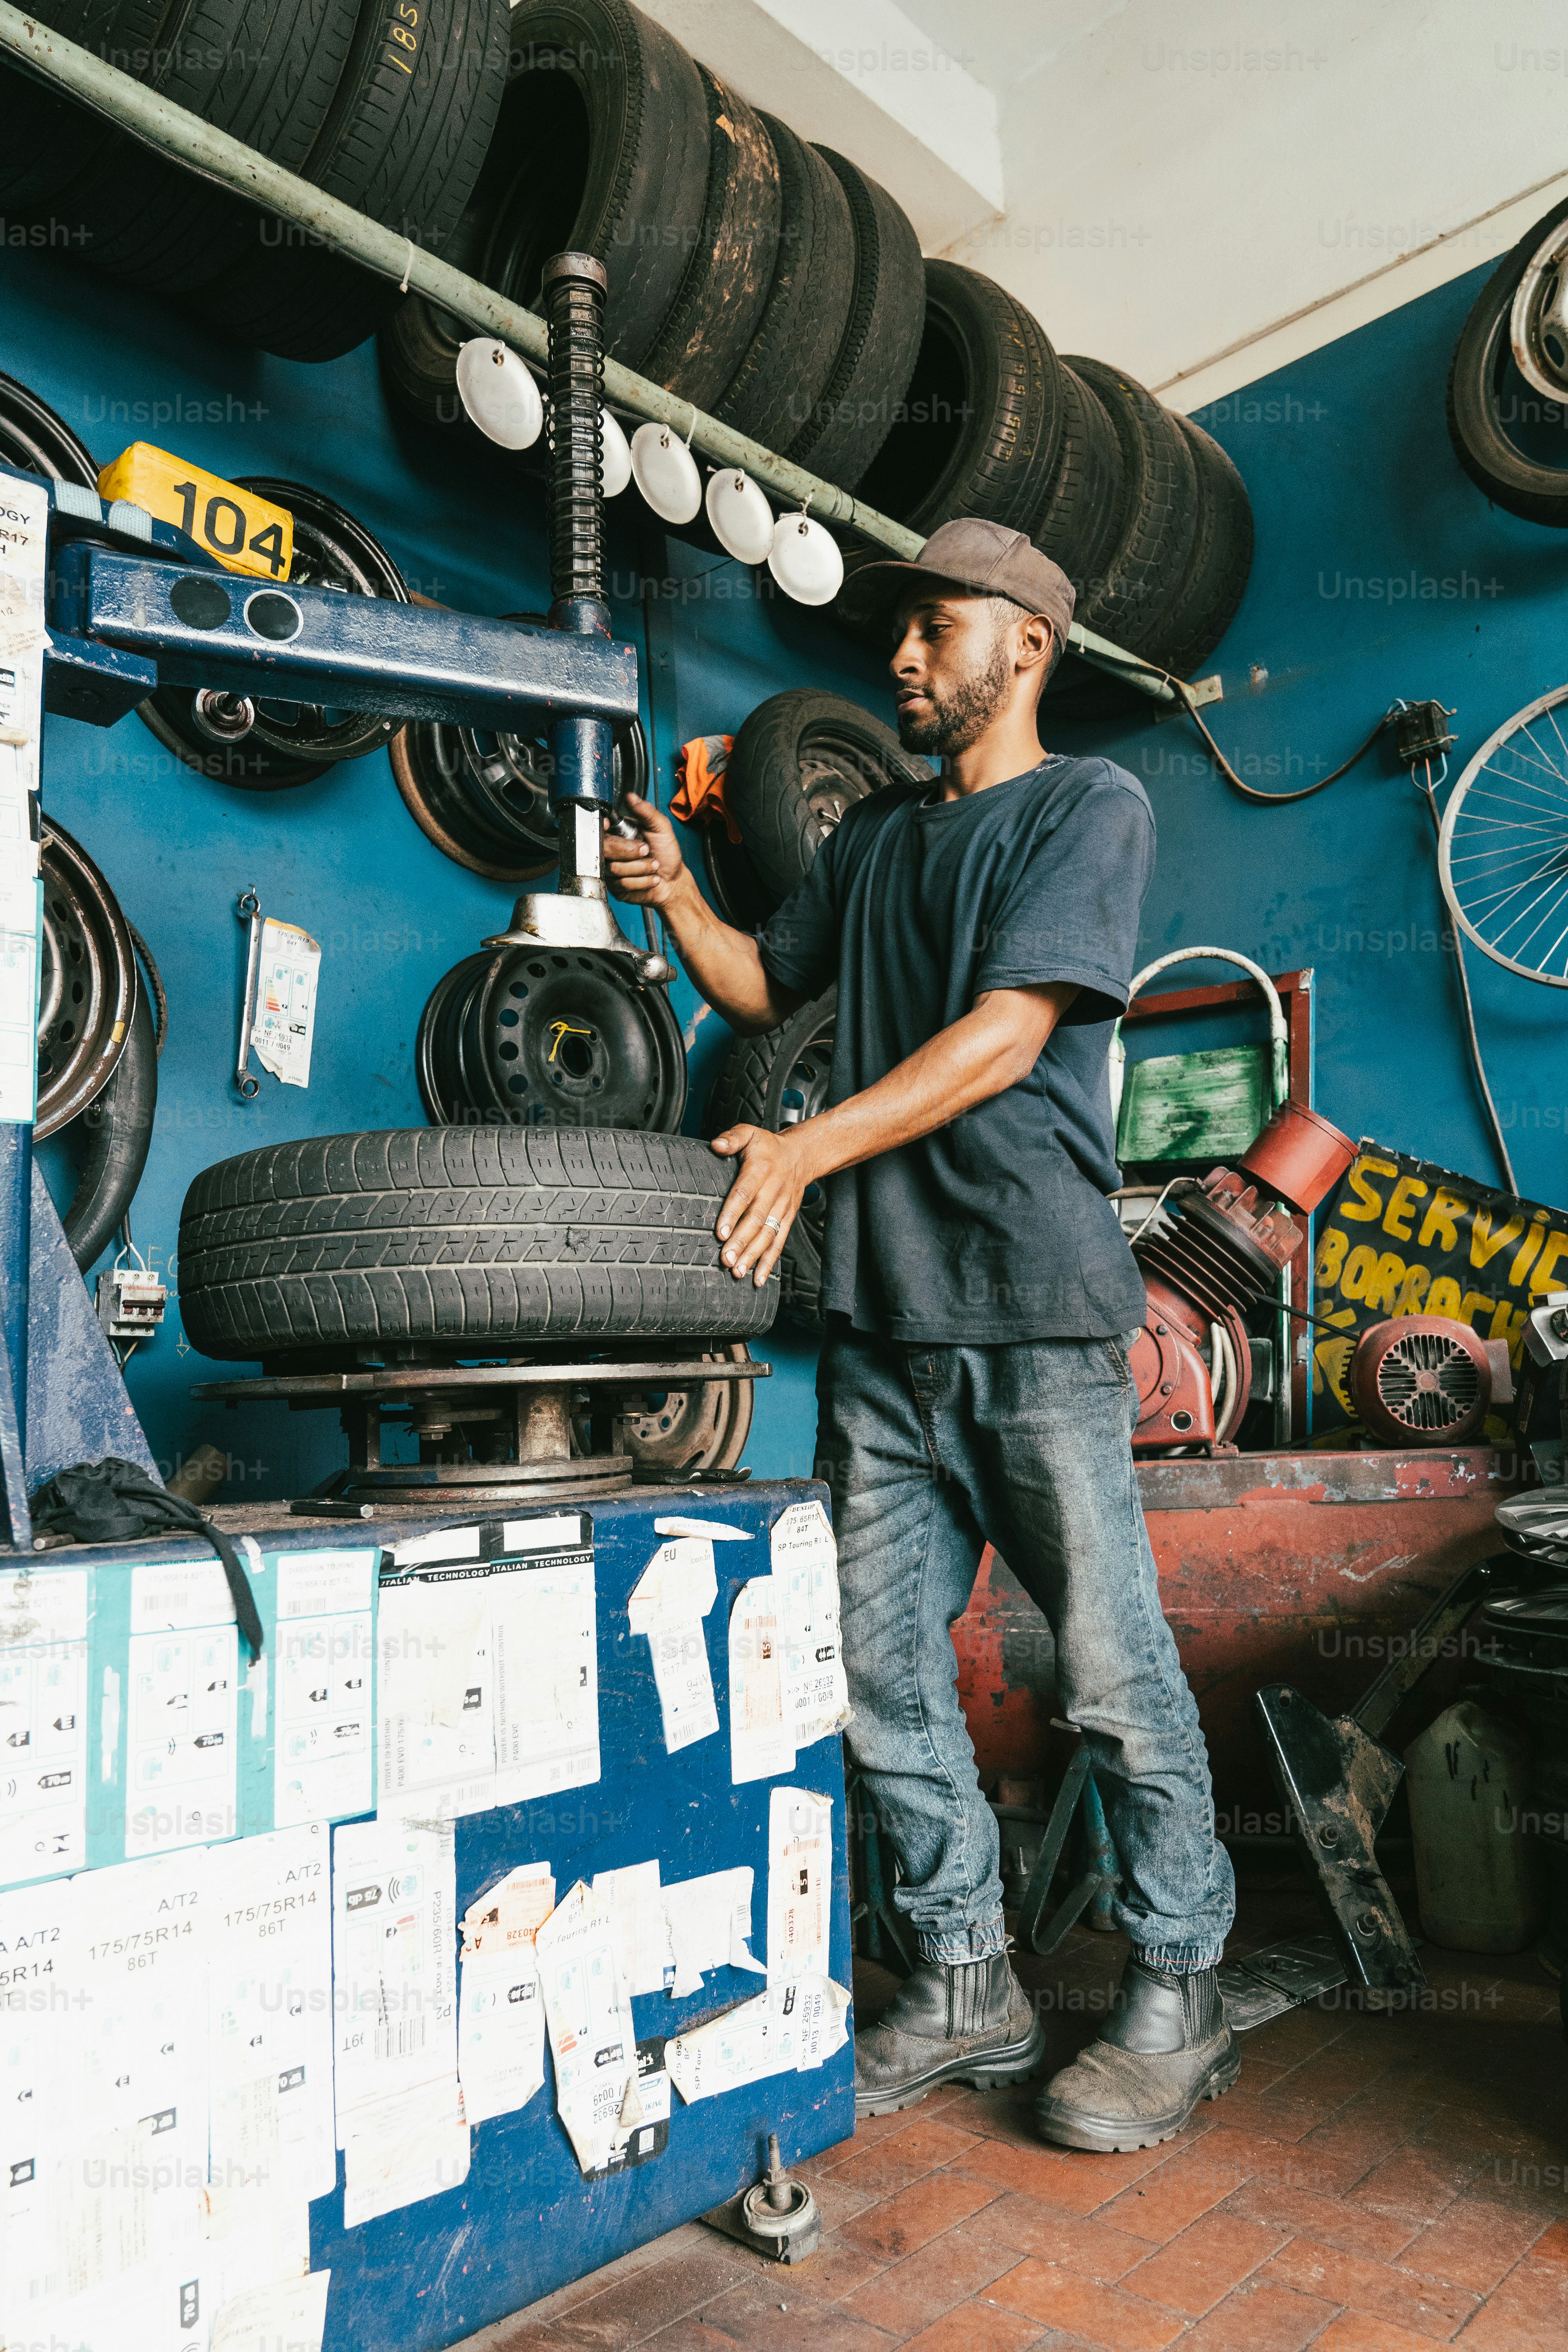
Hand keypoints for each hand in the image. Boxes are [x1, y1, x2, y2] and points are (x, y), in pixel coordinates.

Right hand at [602, 793, 684, 907]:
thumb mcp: (661, 828)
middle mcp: (612, 851)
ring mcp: (612, 870)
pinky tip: (651, 878)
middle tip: (647, 850)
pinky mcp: (615, 888)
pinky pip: (622, 884)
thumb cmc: (667, 854)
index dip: (602, 828)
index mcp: (619, 833)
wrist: (674, 881)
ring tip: (653, 866)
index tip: (608, 827)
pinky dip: (641, 881)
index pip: (600, 828)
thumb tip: (631, 796)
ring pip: (614, 869)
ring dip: (640, 868)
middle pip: (605, 849)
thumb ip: (646, 812)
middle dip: (630, 851)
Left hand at [710, 1124, 816, 1284]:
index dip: (733, 1213)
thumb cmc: (768, 1147)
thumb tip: (716, 1145)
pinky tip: (758, 1278)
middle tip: (726, 1259)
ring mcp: (782, 1207)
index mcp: (761, 1170)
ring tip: (738, 1271)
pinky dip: (769, 1262)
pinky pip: (779, 1242)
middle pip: (756, 1219)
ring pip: (768, 1234)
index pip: (744, 1193)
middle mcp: (773, 1191)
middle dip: (741, 1242)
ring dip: (753, 1255)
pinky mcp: (787, 1219)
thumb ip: (732, 1137)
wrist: (802, 1155)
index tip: (720, 1232)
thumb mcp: (750, 1133)